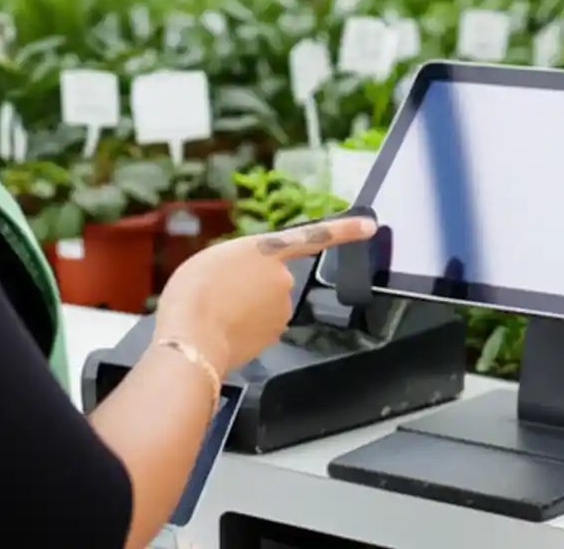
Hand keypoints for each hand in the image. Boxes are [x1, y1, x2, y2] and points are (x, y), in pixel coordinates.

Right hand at [153, 216, 376, 373]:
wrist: (192, 338)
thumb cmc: (192, 293)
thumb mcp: (211, 259)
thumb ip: (239, 262)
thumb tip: (247, 277)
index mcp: (266, 250)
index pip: (313, 236)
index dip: (345, 230)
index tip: (370, 226)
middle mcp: (282, 277)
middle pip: (272, 279)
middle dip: (251, 287)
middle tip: (219, 294)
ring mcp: (282, 308)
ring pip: (266, 304)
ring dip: (246, 308)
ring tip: (216, 312)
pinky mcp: (276, 334)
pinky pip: (260, 326)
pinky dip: (245, 327)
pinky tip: (223, 328)